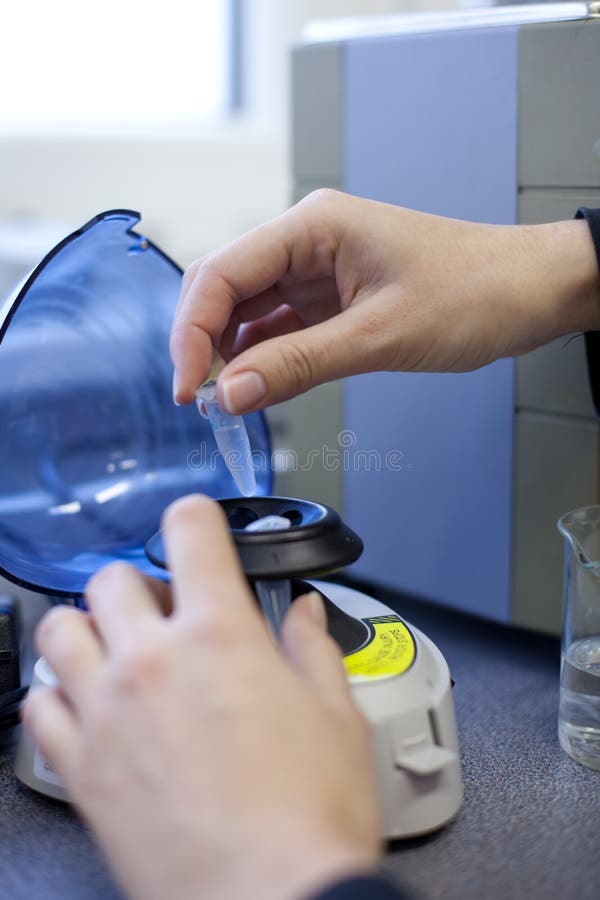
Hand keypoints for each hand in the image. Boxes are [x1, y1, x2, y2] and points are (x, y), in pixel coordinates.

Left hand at [23, 495, 380, 899]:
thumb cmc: (308, 817)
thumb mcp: (336, 716)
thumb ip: (314, 649)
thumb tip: (304, 616)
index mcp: (220, 635)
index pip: (190, 531)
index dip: (195, 515)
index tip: (195, 522)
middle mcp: (153, 661)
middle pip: (113, 578)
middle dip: (139, 583)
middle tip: (162, 608)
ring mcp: (107, 712)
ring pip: (59, 630)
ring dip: (86, 628)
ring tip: (114, 647)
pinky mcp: (81, 768)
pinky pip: (38, 708)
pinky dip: (56, 696)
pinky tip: (86, 707)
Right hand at [171, 189, 599, 411]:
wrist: (528, 292)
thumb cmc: (474, 292)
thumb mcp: (380, 335)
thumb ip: (300, 365)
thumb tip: (231, 392)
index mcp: (313, 226)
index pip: (222, 272)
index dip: (193, 331)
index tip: (187, 386)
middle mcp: (307, 242)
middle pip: (225, 289)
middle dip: (205, 345)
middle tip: (202, 401)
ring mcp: (317, 270)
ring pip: (248, 312)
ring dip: (231, 356)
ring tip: (227, 403)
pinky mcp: (331, 298)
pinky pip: (280, 328)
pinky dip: (263, 360)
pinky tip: (257, 388)